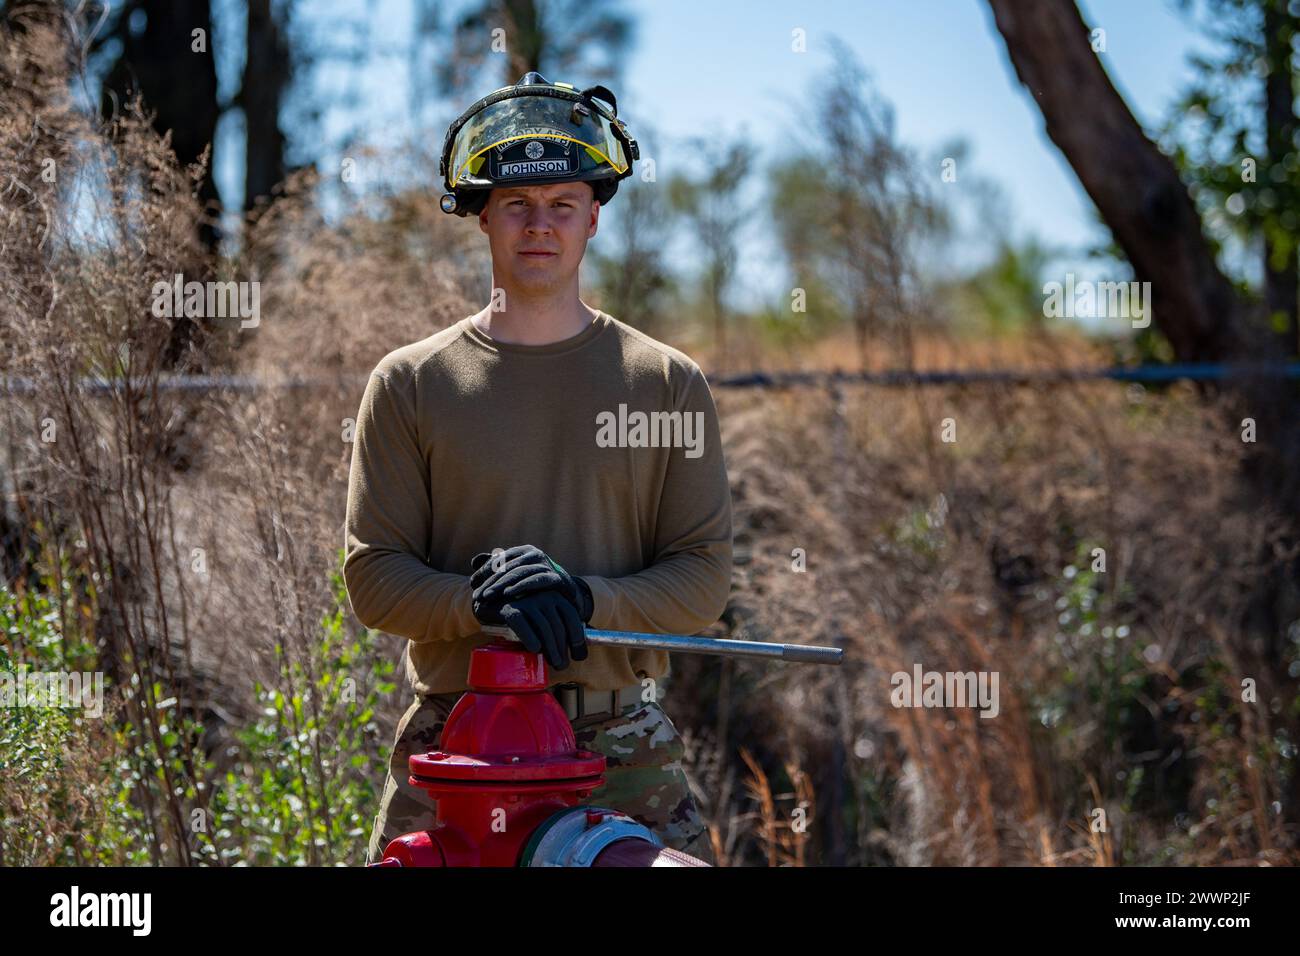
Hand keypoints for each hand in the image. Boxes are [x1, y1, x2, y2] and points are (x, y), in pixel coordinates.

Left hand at [469, 545, 593, 622]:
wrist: (566, 593)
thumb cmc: (536, 582)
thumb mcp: (515, 572)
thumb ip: (496, 566)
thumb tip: (474, 561)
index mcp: (524, 551)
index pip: (500, 559)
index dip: (485, 570)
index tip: (472, 583)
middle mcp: (535, 554)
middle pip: (507, 567)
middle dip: (489, 581)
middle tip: (477, 595)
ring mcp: (546, 565)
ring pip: (518, 574)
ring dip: (500, 585)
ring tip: (487, 596)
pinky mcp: (555, 578)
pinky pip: (535, 581)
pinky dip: (520, 587)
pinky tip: (508, 594)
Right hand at [498, 589, 588, 670]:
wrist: (491, 603)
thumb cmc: (523, 615)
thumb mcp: (543, 617)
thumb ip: (559, 628)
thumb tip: (580, 653)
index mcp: (555, 596)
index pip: (572, 617)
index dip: (578, 638)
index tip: (579, 656)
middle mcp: (542, 595)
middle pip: (558, 625)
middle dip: (562, 649)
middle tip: (562, 665)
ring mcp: (526, 600)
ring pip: (543, 626)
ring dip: (550, 648)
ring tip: (553, 663)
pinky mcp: (509, 608)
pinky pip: (522, 624)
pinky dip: (530, 638)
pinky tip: (535, 649)